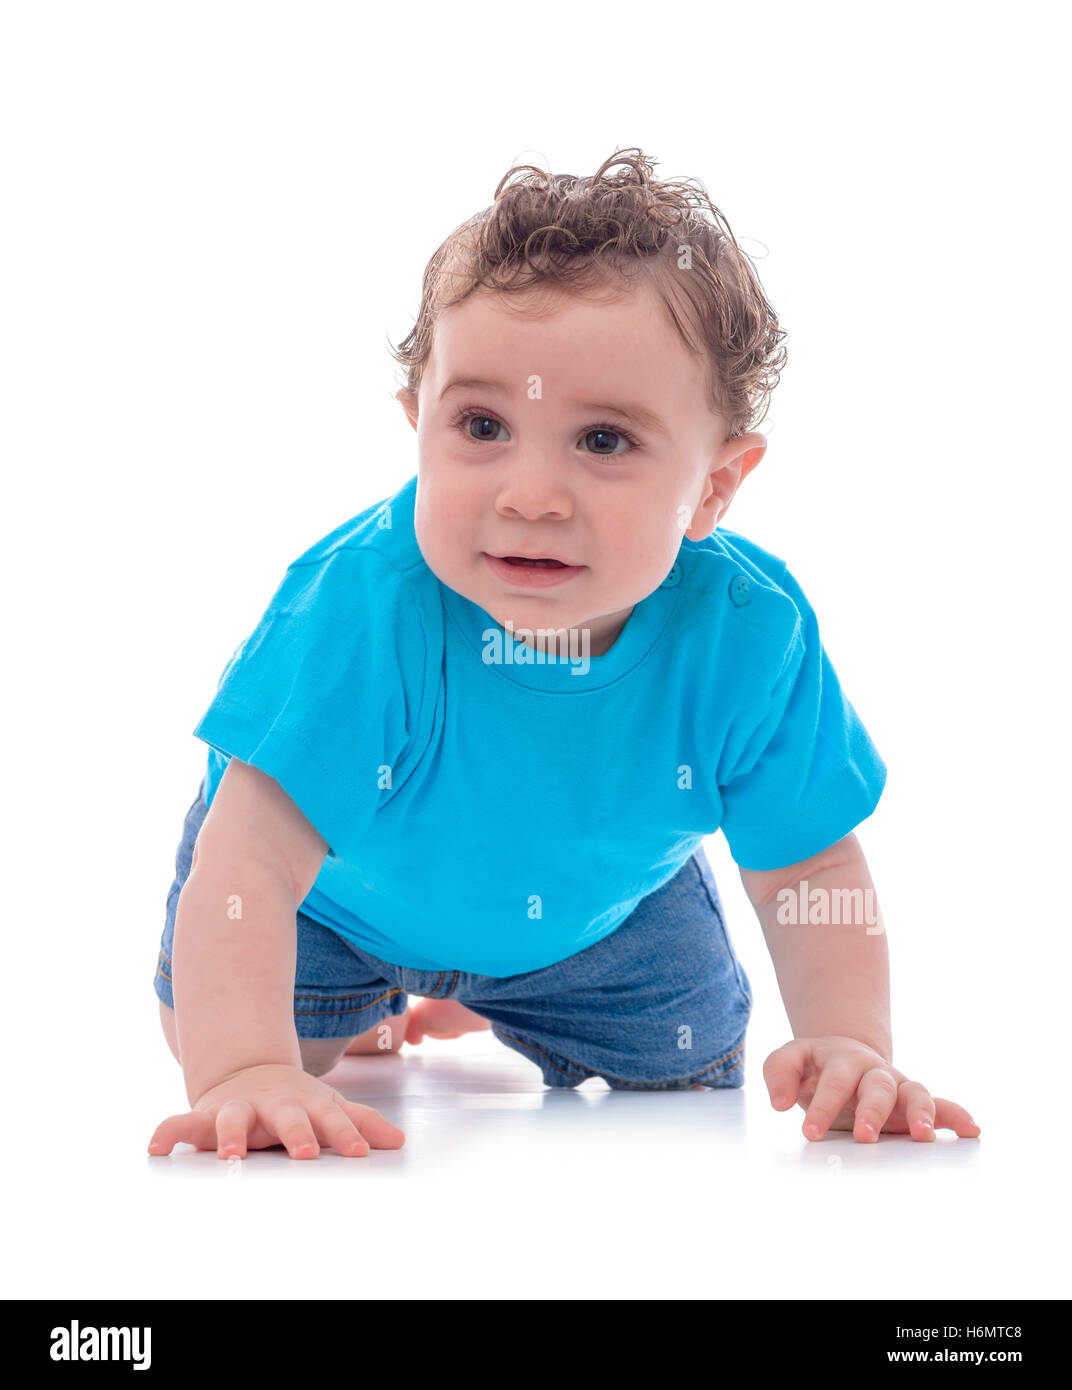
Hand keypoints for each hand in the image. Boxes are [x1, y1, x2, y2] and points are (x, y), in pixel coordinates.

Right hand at [147, 1063, 405, 1158]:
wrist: (249, 1070)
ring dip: (230, 1135)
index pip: (331, 1119)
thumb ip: (361, 1123)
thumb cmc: (296, 1100)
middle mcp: (273, 1105)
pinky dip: (167, 1132)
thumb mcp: (329, 1107)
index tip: (359, 1152)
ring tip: (228, 1155)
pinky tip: (155, 1147)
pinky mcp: (206, 1116)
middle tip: (305, 1153)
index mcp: (306, 1104)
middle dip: (296, 1133)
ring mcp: (239, 1109)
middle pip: (287, 1117)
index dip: (346, 1134)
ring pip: (233, 1119)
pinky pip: (182, 1124)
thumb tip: (399, 1142)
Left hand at [763, 1036, 980, 1142]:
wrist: (843, 1055)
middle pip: (878, 1086)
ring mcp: (897, 1085)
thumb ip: (779, 1073)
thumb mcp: (790, 1060)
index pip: (835, 1081)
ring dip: (921, 1113)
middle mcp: (874, 1071)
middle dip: (872, 1111)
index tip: (810, 1131)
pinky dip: (957, 1115)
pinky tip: (972, 1130)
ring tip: (923, 1136)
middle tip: (865, 1137)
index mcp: (842, 1059)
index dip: (823, 1105)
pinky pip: (941, 1105)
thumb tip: (778, 1102)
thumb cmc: (815, 1066)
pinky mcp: (912, 1102)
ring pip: (915, 1092)